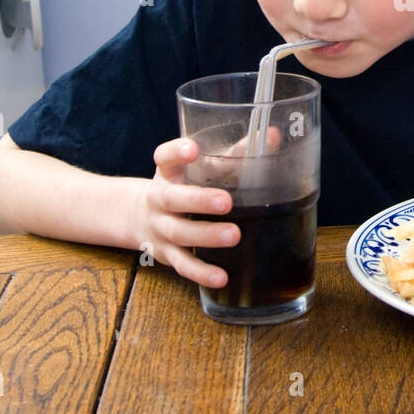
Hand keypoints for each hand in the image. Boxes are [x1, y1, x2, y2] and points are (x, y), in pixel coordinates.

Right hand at [130, 128, 280, 287]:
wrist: (140, 216)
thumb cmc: (186, 185)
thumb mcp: (201, 167)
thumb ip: (236, 153)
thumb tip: (273, 136)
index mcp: (168, 173)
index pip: (164, 158)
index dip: (176, 152)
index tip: (193, 148)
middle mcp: (159, 199)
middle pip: (172, 199)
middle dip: (198, 200)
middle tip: (226, 202)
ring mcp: (161, 228)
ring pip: (180, 233)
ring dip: (206, 235)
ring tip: (233, 235)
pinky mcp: (167, 254)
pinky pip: (183, 265)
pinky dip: (201, 272)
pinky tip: (222, 277)